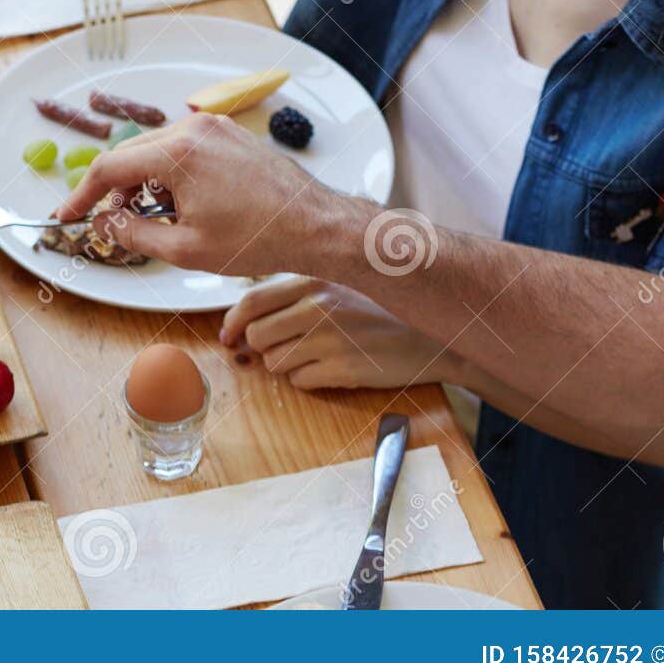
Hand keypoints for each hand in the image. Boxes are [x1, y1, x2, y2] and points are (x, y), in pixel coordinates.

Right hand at [54, 114, 356, 276]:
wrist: (315, 226)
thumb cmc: (256, 239)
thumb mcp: (184, 248)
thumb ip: (132, 233)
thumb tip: (102, 225)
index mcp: (177, 153)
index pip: (109, 167)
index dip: (81, 194)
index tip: (67, 215)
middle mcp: (193, 129)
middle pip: (131, 155)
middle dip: (115, 192)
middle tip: (111, 226)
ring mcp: (214, 128)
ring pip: (156, 152)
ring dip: (144, 184)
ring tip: (154, 221)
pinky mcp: (229, 134)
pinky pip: (183, 149)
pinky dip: (170, 174)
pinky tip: (180, 205)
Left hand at [220, 276, 457, 389]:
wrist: (435, 334)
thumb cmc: (386, 309)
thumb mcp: (342, 284)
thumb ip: (300, 293)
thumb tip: (251, 316)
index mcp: (313, 280)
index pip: (251, 302)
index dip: (233, 323)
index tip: (228, 336)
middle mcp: (317, 306)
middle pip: (257, 337)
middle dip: (264, 348)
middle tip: (286, 348)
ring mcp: (329, 339)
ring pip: (275, 363)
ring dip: (289, 365)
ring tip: (318, 355)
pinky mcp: (343, 369)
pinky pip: (301, 382)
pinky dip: (310, 380)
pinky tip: (334, 368)